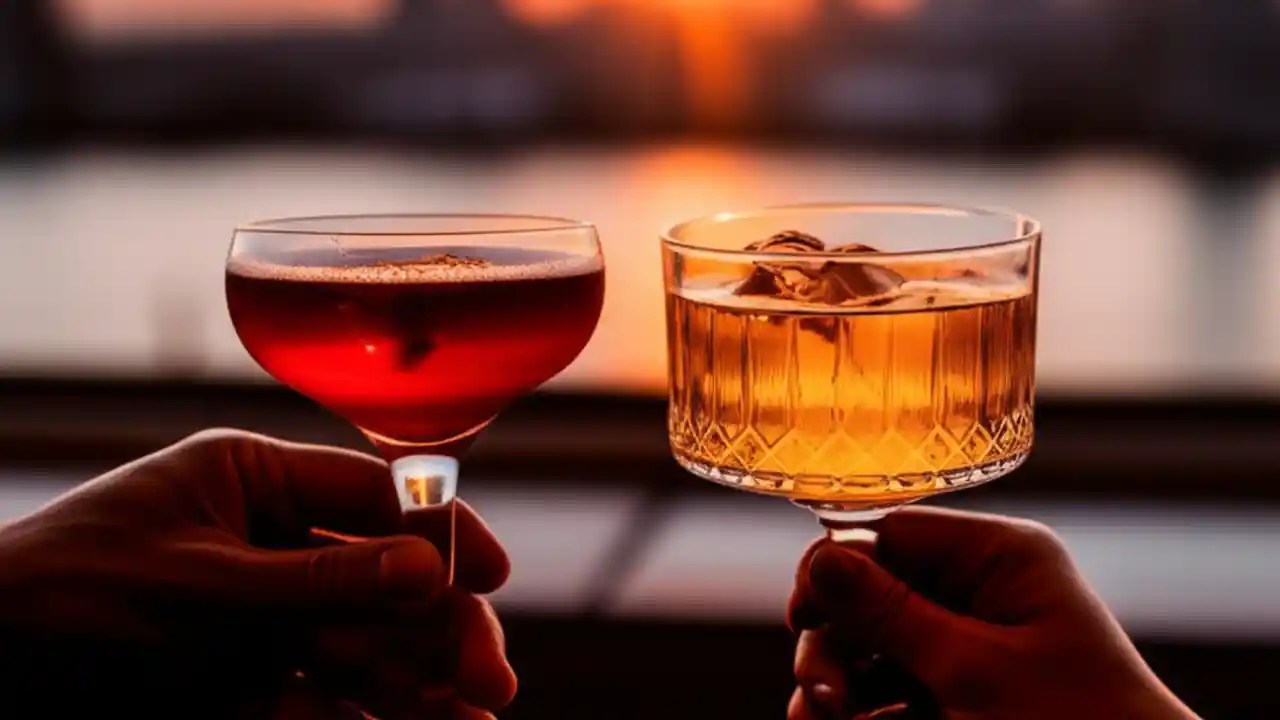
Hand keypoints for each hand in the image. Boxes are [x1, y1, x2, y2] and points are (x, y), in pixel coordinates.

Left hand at [0, 429, 515, 718]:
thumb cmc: (60, 598)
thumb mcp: (196, 585)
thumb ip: (316, 580)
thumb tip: (430, 571)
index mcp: (248, 482)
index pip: (370, 494)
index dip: (439, 533)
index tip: (493, 575)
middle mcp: (263, 543)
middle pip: (378, 580)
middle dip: (437, 629)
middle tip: (490, 680)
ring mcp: (252, 616)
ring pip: (359, 645)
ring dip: (414, 683)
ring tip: (470, 719)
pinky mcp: (236, 682)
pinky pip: (316, 695)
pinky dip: (356, 715)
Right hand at [787, 507, 1199, 719]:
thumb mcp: (974, 672)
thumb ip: (892, 615)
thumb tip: (821, 560)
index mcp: (1000, 560)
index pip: (891, 533)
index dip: (838, 570)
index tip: (803, 615)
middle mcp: (980, 593)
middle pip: (870, 594)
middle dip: (835, 641)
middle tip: (821, 694)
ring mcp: (968, 648)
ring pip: (871, 647)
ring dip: (836, 681)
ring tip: (822, 719)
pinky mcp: (960, 697)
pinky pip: (889, 689)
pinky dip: (860, 711)